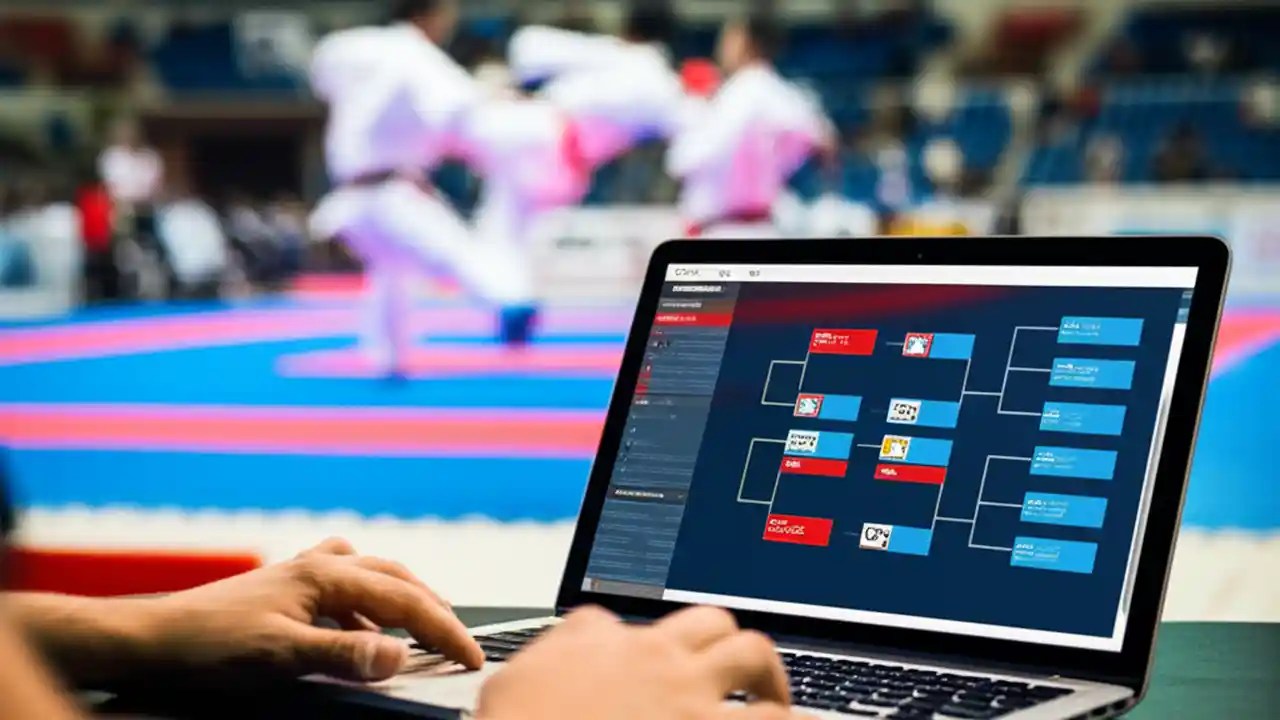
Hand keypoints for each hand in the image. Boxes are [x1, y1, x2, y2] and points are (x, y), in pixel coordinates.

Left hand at [142, 537, 482, 680]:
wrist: (153, 637)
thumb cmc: (211, 645)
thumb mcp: (281, 656)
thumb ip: (343, 655)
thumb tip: (400, 655)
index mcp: (327, 575)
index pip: (405, 601)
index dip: (444, 631)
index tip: (472, 657)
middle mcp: (319, 565)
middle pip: (396, 578)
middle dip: (432, 608)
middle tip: (456, 642)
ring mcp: (301, 573)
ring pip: (371, 576)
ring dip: (403, 600)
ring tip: (421, 628)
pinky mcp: (285, 588)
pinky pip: (343, 586)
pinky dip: (366, 605)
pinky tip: (359, 629)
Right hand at [476, 605, 808, 719]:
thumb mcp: (506, 689)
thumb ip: (542, 664)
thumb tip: (556, 656)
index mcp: (598, 642)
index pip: (622, 621)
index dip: (639, 645)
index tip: (653, 665)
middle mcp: (652, 658)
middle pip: (709, 622)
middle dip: (729, 645)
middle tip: (742, 677)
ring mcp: (687, 697)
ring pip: (753, 656)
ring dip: (772, 679)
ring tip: (781, 705)